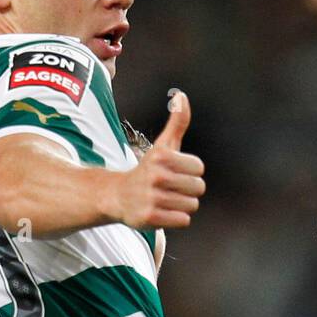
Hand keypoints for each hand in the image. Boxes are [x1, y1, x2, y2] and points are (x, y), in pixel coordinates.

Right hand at [113, 91, 204, 229]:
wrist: (118, 196)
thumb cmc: (147, 170)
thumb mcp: (163, 145)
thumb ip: (177, 122)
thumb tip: (182, 95)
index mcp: (161, 157)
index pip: (199, 168)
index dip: (191, 172)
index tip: (175, 172)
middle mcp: (156, 176)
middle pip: (198, 188)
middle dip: (188, 190)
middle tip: (171, 188)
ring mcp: (152, 198)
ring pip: (191, 205)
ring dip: (182, 205)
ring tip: (166, 200)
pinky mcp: (150, 217)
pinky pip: (183, 220)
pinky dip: (176, 218)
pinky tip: (163, 211)